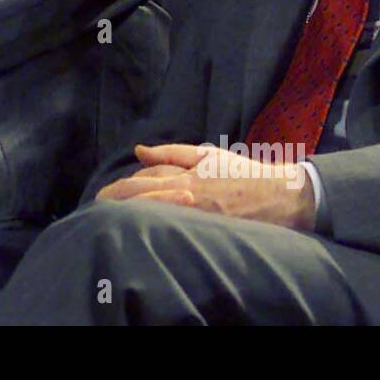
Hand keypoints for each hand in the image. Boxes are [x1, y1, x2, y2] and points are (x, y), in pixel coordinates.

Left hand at [96, 143, 315, 230]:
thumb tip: (138, 150)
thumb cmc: (242, 174)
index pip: (143, 180)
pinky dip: (155, 225)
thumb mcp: (207, 155)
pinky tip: (144, 228)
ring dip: (131, 214)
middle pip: (141, 196)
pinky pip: (173, 227)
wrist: (280, 196)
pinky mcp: (207, 229)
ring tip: (113, 219)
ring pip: (154, 212)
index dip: (122, 187)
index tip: (110, 194)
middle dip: (115, 201)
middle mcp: (188, 194)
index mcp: (186, 175)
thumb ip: (171, 153)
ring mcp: (197, 213)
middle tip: (98, 206)